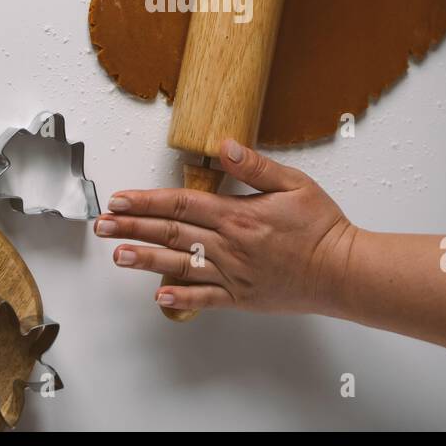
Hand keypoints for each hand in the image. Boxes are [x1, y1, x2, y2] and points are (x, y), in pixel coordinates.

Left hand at [96, 138, 358, 313]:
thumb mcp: (294, 183)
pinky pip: (205, 299)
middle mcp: (229, 246)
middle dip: (133, 227)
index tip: (120, 199)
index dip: (146, 201)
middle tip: (102, 224)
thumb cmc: (322, 227)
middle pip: (171, 234)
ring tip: (117, 255)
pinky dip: (180, 299)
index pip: (181, 204)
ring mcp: (233, 275)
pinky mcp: (241, 297)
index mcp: (238, 216)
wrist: (343, 272)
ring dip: (145, 260)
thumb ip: (255, 165)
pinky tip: (158, 297)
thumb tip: (224, 145)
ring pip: (179, 266)